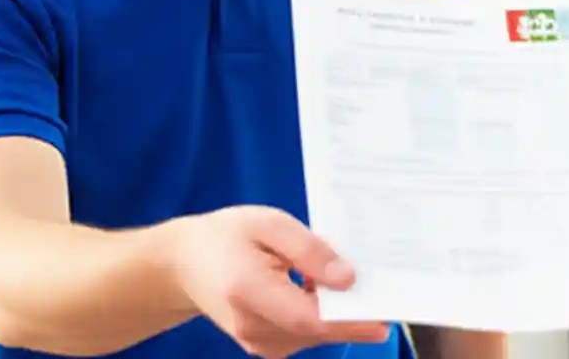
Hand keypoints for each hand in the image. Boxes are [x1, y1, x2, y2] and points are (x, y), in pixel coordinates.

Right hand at [168, 206, 389, 357]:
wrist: (184, 264)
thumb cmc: (227, 236)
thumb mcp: (269, 224)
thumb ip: (309, 250)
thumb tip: (348, 279)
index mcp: (248, 291)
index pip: (307, 318)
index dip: (349, 321)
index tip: (384, 315)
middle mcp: (251, 326)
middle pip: (317, 331)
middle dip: (353, 312)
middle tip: (381, 285)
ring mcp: (256, 342)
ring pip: (314, 334)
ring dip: (336, 310)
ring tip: (336, 273)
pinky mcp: (265, 345)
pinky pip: (305, 335)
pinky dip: (321, 314)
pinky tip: (319, 287)